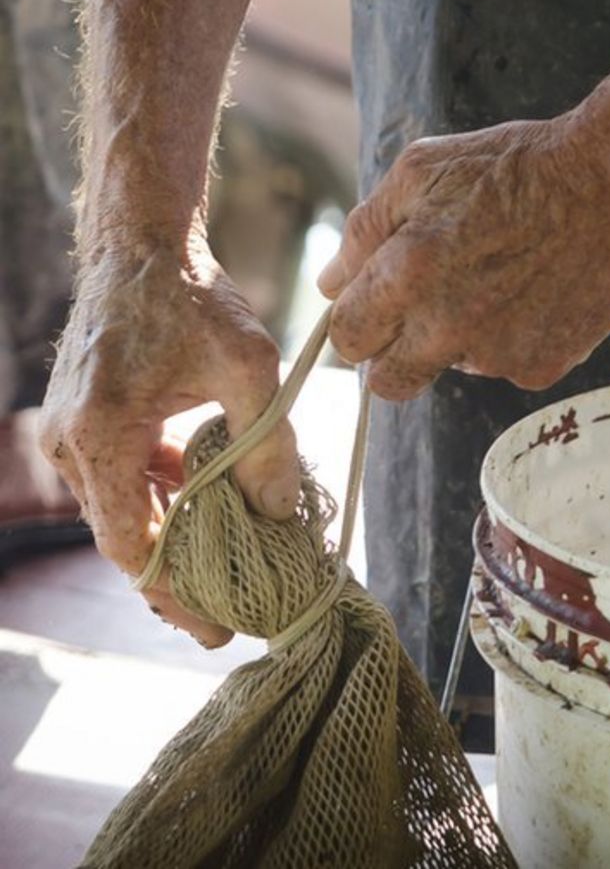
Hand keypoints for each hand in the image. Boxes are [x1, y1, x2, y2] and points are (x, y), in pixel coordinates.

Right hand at [40, 233, 299, 646]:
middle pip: (125, 536)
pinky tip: (204, 508)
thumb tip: (280, 512)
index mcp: (101, 435)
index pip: (132, 545)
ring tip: (223, 568)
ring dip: (171, 537)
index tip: (215, 624)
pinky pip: (120, 477)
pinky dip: (160, 498)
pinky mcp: (83, 420)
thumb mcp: (247, 366)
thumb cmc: (191, 298)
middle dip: (177, 577)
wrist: (141, 245)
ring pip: (122, 510)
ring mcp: (69, 432)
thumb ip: (267, 443)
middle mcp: (71, 442)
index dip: (174, 593)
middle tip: (226, 613)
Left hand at [318, 116, 609, 399]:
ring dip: (456, 339)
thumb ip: (363, 231)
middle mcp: (446, 326)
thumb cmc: (512, 166)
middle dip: (390, 355)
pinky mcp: (540, 367)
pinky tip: (530, 293)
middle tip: (418, 314)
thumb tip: (330, 285)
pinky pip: (503, 367)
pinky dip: (507, 340)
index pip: (347, 338)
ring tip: (495, 279)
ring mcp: (496, 355)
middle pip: (387, 384)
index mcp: (406, 275)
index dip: (355, 322)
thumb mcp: (421, 170)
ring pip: (450, 369)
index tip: (373, 308)